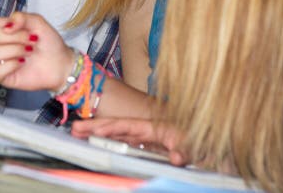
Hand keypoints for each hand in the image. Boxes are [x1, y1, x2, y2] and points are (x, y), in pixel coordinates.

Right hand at [0, 11, 74, 92]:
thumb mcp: (37, 21)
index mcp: (3, 28)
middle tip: (29, 40)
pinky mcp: (3, 76)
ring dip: (16, 50)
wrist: (60, 63)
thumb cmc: (49, 42)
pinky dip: (13, 65)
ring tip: (28, 52)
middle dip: (14, 36)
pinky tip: (22, 64)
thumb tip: (5, 25)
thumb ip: (20, 17)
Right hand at [71, 117, 188, 165]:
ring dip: (99, 136)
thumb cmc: (199, 140)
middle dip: (95, 127)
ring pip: (117, 137)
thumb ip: (185, 151)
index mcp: (153, 127)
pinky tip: (99, 146)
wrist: (207, 145)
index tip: (93, 128)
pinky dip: (110, 144)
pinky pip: (124, 146)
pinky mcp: (146, 149)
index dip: (109, 126)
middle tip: (75, 129)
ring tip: (80, 135)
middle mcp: (145, 132)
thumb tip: (176, 157)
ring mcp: (145, 140)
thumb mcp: (193, 145)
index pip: (126, 125)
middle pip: (116, 128)